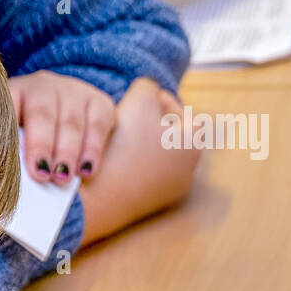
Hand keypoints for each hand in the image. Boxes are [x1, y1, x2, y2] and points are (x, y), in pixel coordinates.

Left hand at [9, 71, 115, 183]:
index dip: (8, 133)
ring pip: (71, 121)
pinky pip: (97, 125)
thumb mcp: (18, 140)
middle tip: (41, 174)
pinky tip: (86, 170)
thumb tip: (13, 180)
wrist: (68, 122)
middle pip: (41, 113)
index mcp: (13, 92)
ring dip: (67, 153)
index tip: (7, 161)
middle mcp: (42, 86)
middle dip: (41, 146)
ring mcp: (72, 91)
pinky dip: (92, 150)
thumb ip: (14, 154)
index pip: (6, 105)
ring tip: (61, 178)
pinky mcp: (99, 101)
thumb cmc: (33, 138)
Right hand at [79, 77, 200, 244]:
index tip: (142, 100)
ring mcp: (168, 191)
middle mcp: (187, 172)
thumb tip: (151, 91)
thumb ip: (150, 86)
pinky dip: (135, 163)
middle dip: (155, 121)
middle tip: (131, 116)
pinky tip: (116, 158)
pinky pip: (146, 174)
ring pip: (160, 156)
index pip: (188, 114)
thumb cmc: (124, 145)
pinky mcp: (147, 204)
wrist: (98, 196)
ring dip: (144, 142)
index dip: (164, 101)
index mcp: (193, 146)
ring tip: (121, 136)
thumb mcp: (139, 99)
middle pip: (175, 136)